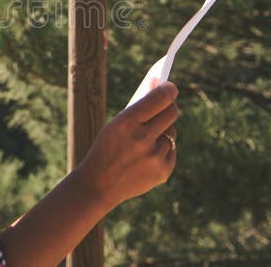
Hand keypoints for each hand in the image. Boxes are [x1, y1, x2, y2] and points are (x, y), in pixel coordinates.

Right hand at [74, 82, 178, 209]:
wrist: (99, 184)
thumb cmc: (106, 148)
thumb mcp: (115, 125)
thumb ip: (138, 111)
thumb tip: (161, 92)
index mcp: (127, 122)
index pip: (160, 98)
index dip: (168, 90)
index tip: (170, 87)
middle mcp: (143, 138)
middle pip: (172, 113)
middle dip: (169, 106)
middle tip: (166, 103)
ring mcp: (155, 157)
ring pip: (172, 133)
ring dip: (163, 131)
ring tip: (147, 137)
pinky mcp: (163, 171)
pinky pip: (171, 150)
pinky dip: (162, 149)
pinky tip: (148, 155)